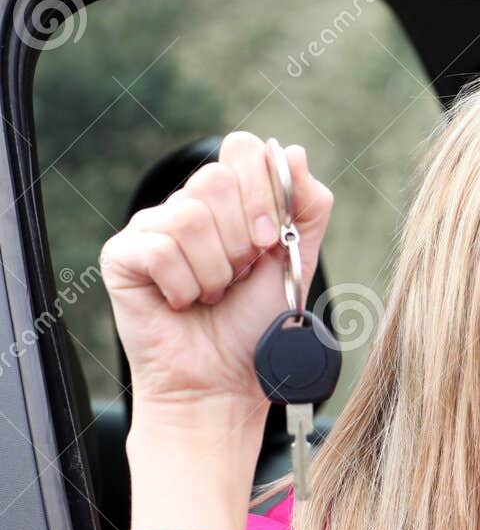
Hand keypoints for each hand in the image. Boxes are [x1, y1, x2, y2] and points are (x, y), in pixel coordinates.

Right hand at [100, 130, 334, 422]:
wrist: (226, 379)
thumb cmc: (258, 324)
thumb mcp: (297, 260)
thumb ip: (307, 207)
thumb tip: (292, 153)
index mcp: (231, 201)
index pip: (243, 150)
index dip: (263, 194)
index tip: (269, 241)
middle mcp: (187, 205)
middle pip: (214, 180)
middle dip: (240, 240)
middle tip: (238, 276)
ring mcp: (151, 227)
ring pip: (189, 217)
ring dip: (215, 271)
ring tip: (212, 294)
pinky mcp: (123, 254)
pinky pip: (161, 250)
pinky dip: (185, 287)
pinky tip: (183, 303)